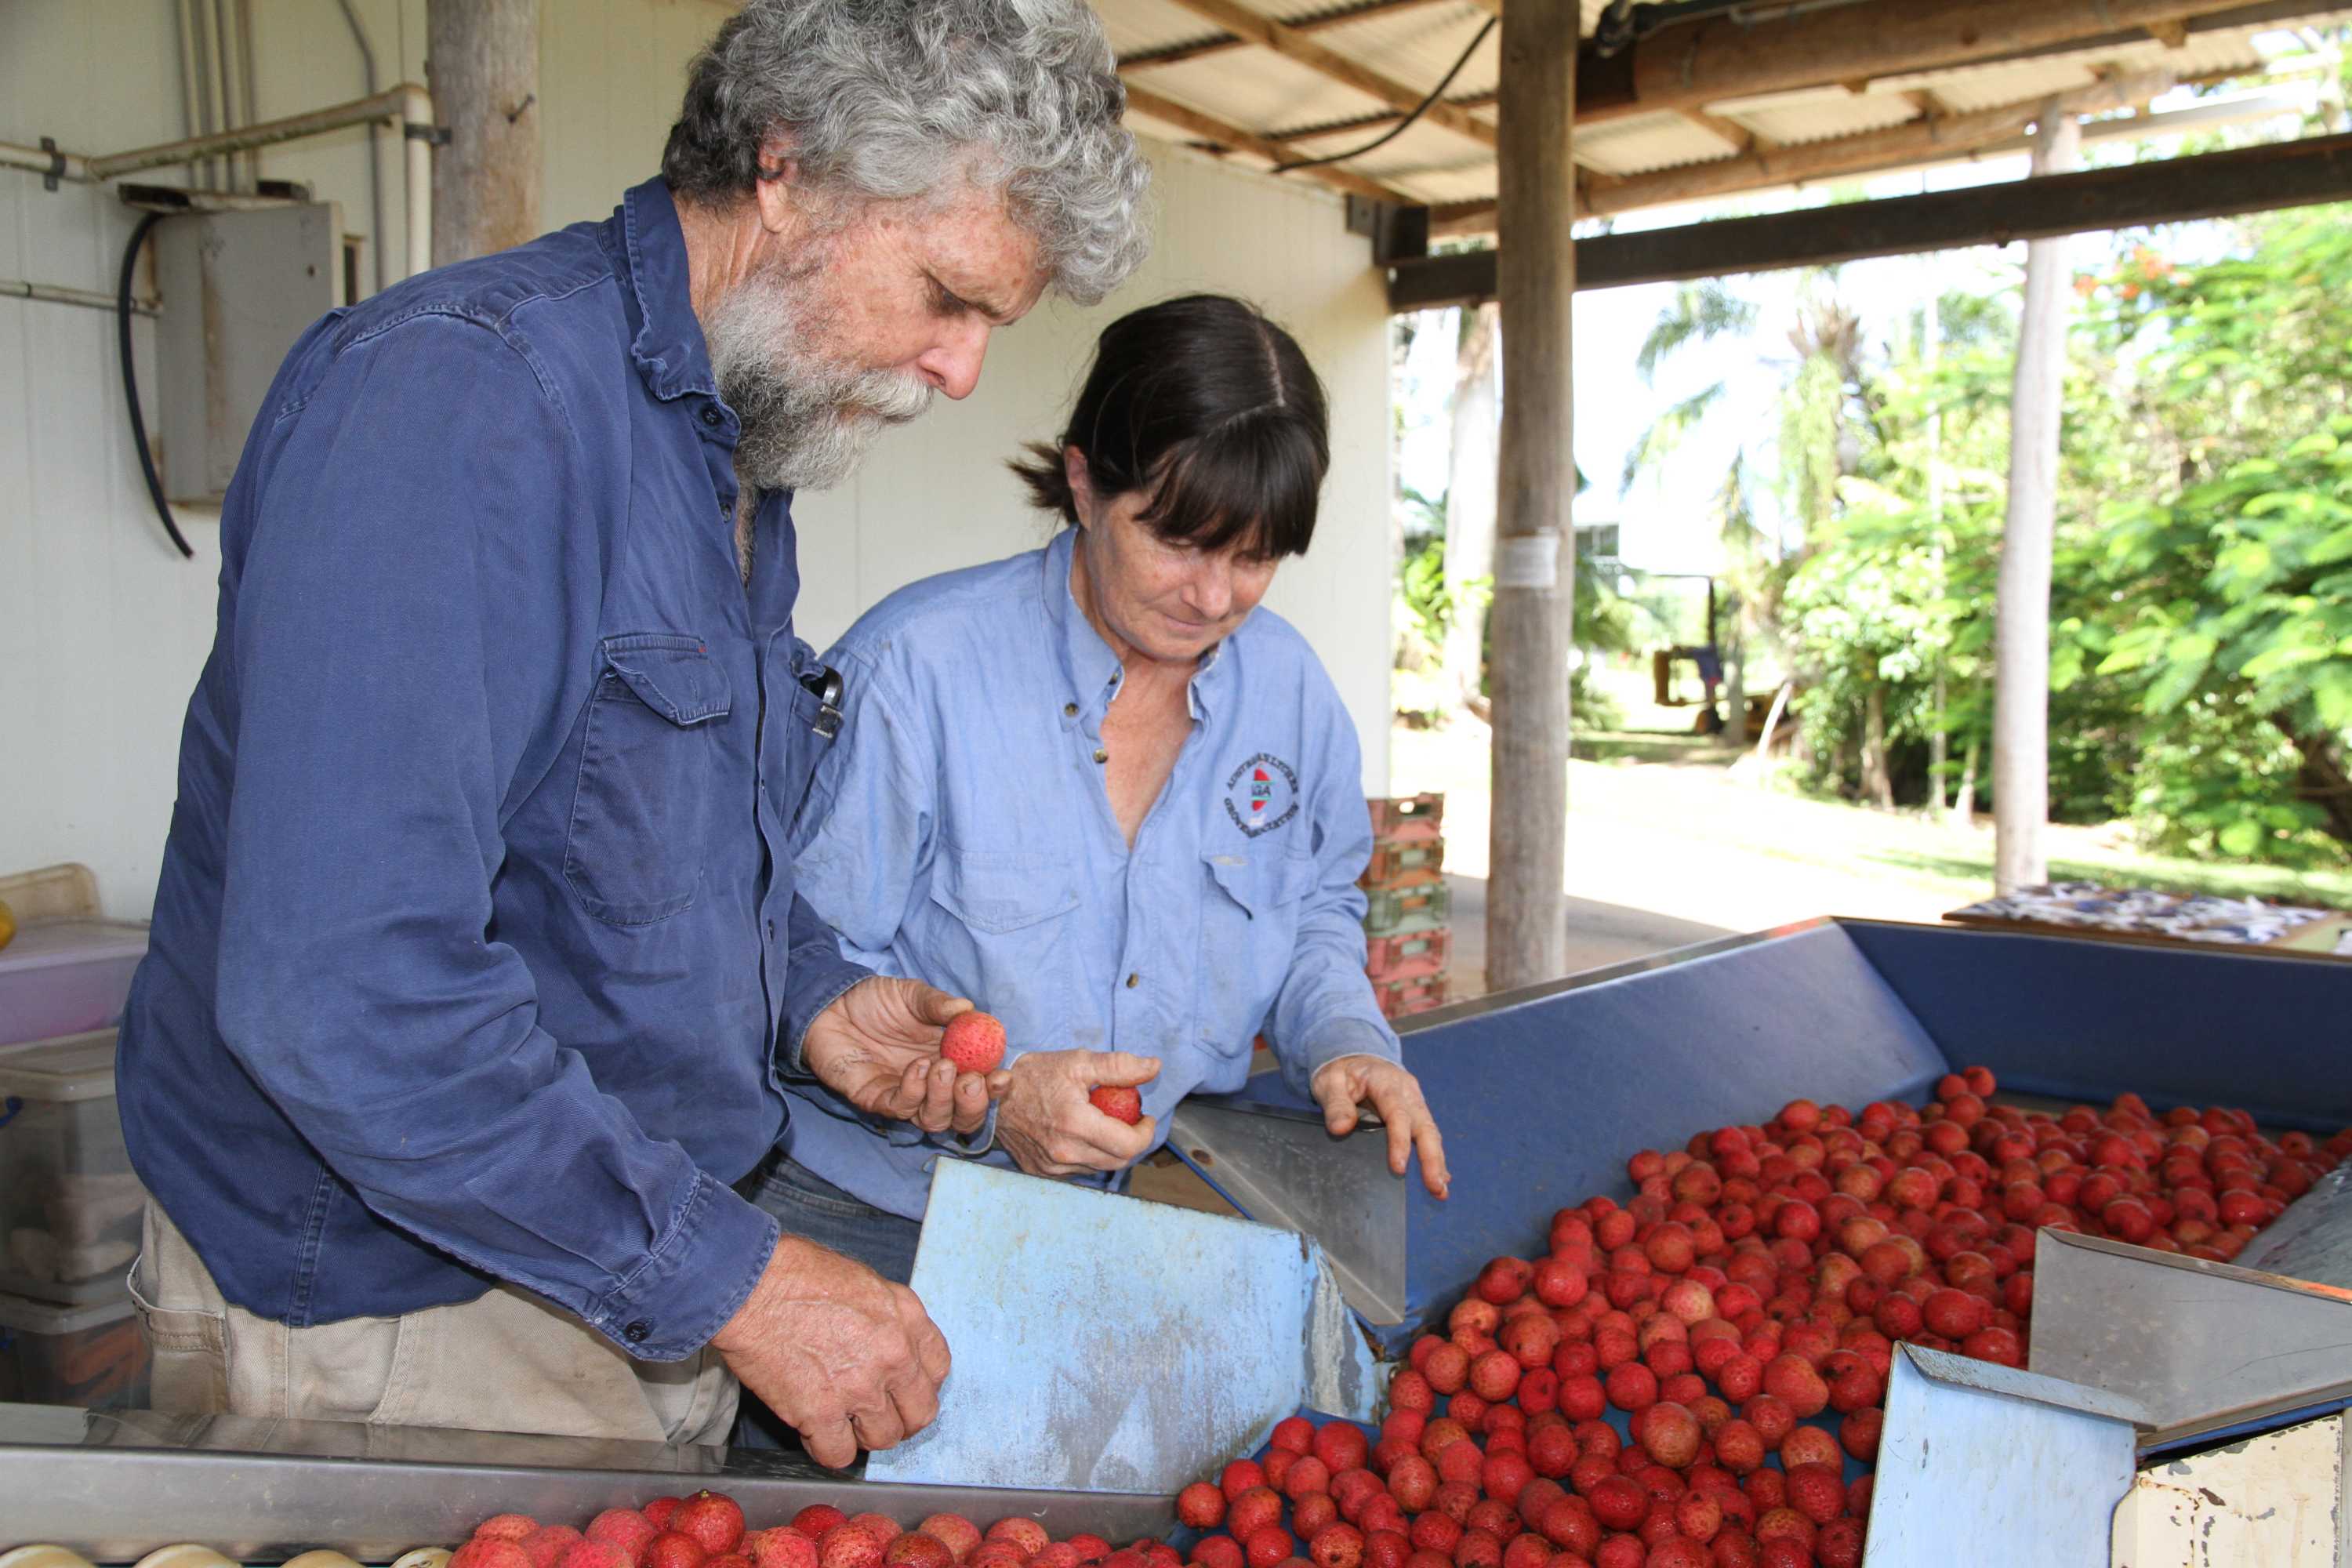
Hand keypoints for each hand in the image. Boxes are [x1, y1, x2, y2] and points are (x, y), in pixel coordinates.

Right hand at [710, 1233, 950, 1467]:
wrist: (750, 1285)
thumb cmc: (796, 1273)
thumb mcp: (864, 1281)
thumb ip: (887, 1317)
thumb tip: (887, 1343)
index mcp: (907, 1316)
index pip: (938, 1368)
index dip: (919, 1384)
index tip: (902, 1390)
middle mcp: (893, 1354)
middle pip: (920, 1412)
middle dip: (901, 1419)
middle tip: (877, 1416)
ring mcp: (860, 1387)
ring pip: (883, 1438)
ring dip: (863, 1435)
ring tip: (842, 1422)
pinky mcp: (821, 1412)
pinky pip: (838, 1454)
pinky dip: (826, 1449)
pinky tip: (813, 1432)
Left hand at [804, 977, 1006, 1135]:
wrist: (832, 1004)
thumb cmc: (876, 1001)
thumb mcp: (913, 995)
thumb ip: (939, 1005)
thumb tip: (969, 1009)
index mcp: (950, 1061)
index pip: (980, 1086)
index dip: (995, 1088)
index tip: (1004, 1075)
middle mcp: (931, 1085)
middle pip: (962, 1116)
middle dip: (973, 1104)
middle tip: (971, 1079)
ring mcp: (905, 1095)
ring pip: (935, 1120)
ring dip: (944, 1098)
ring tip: (940, 1066)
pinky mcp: (876, 1099)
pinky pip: (902, 1108)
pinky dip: (914, 1092)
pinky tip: (917, 1067)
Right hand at [996, 1049, 1161, 1177]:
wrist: (991, 1095)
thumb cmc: (1035, 1075)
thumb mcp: (1078, 1062)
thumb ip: (1119, 1066)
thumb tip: (1154, 1068)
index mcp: (1075, 1124)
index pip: (1129, 1145)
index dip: (1146, 1133)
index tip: (1146, 1117)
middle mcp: (1064, 1152)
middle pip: (1119, 1161)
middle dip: (1132, 1142)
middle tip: (1130, 1120)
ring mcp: (1051, 1166)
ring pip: (1100, 1168)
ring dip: (1111, 1150)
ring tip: (1106, 1125)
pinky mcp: (1041, 1172)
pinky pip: (1078, 1170)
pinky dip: (1089, 1156)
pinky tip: (1084, 1136)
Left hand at [1311, 1054, 1450, 1198]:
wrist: (1356, 1058)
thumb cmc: (1342, 1071)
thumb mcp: (1330, 1081)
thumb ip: (1335, 1104)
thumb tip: (1340, 1129)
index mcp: (1386, 1083)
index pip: (1397, 1114)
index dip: (1400, 1141)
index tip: (1399, 1167)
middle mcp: (1408, 1093)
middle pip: (1424, 1125)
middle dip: (1431, 1157)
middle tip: (1435, 1186)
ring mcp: (1415, 1103)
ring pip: (1431, 1132)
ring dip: (1437, 1161)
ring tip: (1440, 1189)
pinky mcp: (1415, 1113)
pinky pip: (1428, 1135)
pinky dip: (1435, 1156)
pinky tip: (1440, 1178)